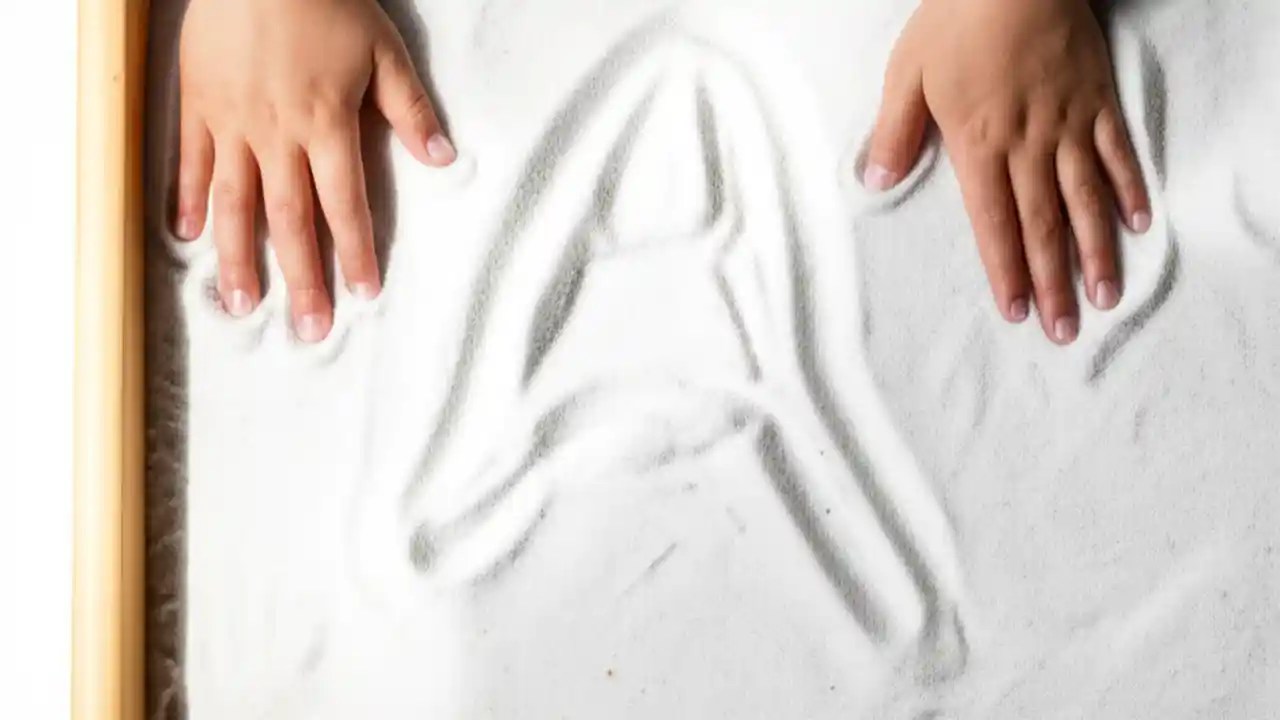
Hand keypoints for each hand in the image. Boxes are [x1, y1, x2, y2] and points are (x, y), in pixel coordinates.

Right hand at [175, 0, 455, 341]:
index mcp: (328, 125)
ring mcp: (231, 122)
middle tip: (309, 329)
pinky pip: (189, 161)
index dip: (357, 252)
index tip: (365, 294)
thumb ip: (410, 110)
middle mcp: (277, 134)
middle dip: (303, 278)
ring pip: (235, 203)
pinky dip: (189, 199)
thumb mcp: (384, 51)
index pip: (345, 203)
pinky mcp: (196, 104)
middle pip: (291, 219)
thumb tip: (443, 159)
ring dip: (240, 258)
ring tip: (241, 306)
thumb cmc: (327, 1)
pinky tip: (189, 238)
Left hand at [867, 0, 1150, 344]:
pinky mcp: (1097, 101)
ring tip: (1104, 297)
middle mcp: (1028, 145)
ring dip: (1094, 252)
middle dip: (1052, 282)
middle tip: (1063, 330)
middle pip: (1043, 225)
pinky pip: (1116, 153)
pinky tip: (1137, 223)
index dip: (1005, 270)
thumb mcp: (907, 73)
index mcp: (978, 145)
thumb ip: (894, 132)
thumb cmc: (956, 19)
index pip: (993, 223)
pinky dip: (1128, 188)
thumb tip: (875, 182)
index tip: (1016, 311)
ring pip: (1085, 199)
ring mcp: (1068, 124)